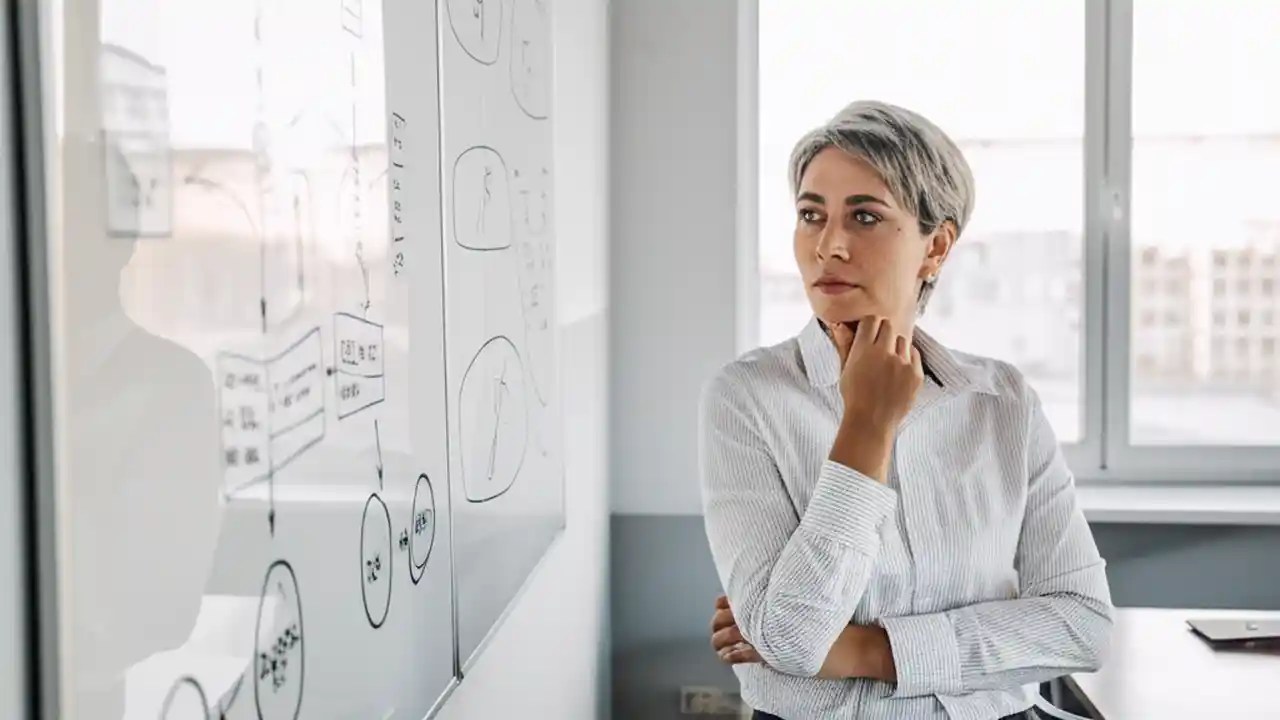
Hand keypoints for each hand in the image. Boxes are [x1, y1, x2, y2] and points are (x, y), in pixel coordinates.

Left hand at [710, 596, 890, 680]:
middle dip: (717, 624)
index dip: (722, 603)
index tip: (720, 605)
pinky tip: (727, 658)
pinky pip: (743, 655)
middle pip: (727, 616)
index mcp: (774, 599)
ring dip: (720, 641)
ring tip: (718, 646)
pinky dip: (732, 656)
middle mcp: (768, 613)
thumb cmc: (833, 624)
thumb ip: (787, 601)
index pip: (736, 598)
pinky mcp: (773, 654)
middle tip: (717, 629)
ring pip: (730, 636)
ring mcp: (769, 634)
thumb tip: (773, 597)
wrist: (851, 644)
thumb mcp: (807, 605)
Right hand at [829, 316, 923, 431]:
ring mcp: (902, 364)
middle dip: (883, 333)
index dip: (870, 325)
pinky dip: (907, 358)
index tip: (869, 332)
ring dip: (895, 346)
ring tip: (889, 362)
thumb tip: (840, 325)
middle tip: (879, 346)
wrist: (871, 422)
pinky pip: (914, 354)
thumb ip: (844, 345)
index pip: (872, 320)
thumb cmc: (854, 396)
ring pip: (902, 340)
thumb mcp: (845, 369)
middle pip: (888, 326)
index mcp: (863, 350)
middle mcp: (884, 353)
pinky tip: (898, 369)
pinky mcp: (915, 374)